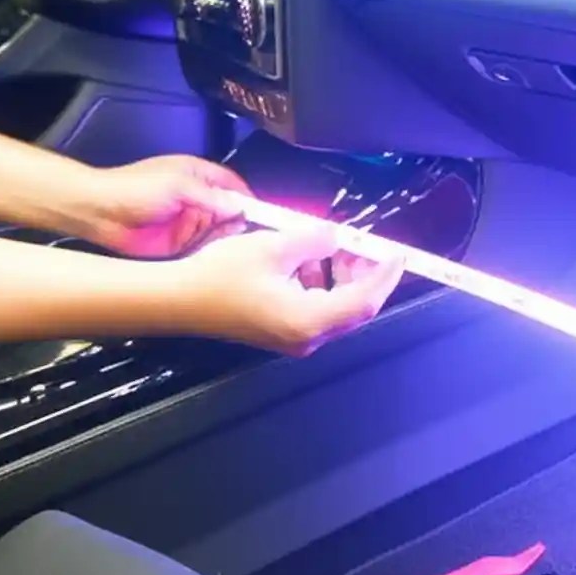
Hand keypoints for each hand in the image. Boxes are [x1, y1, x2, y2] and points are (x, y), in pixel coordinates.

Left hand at [79, 155, 251, 257]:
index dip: (250, 200)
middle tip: (259, 239)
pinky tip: (224, 261)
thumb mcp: (177, 185)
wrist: (98, 213)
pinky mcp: (182, 244)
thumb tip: (240, 206)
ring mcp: (190, 222)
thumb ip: (211, 197)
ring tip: (243, 251)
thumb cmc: (133, 189)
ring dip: (231, 241)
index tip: (269, 217)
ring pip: (222, 233)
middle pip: (233, 212)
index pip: (235, 187)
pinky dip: (215, 255)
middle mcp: (199, 199)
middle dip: (244, 223)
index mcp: (199, 176)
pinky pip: (206, 249)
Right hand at [173, 225, 404, 355]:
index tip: (397, 253)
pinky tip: (309, 258)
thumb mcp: (273, 247)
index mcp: (308, 320)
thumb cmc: (220, 276)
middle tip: (360, 241)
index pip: (365, 301)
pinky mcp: (282, 331)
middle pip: (354, 307)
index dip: (384, 276)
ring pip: (336, 307)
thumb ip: (315, 240)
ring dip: (342, 275)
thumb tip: (336, 236)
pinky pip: (316, 308)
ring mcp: (294, 338)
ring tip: (333, 244)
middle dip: (364, 272)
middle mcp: (307, 337)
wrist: (178, 300)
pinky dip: (322, 283)